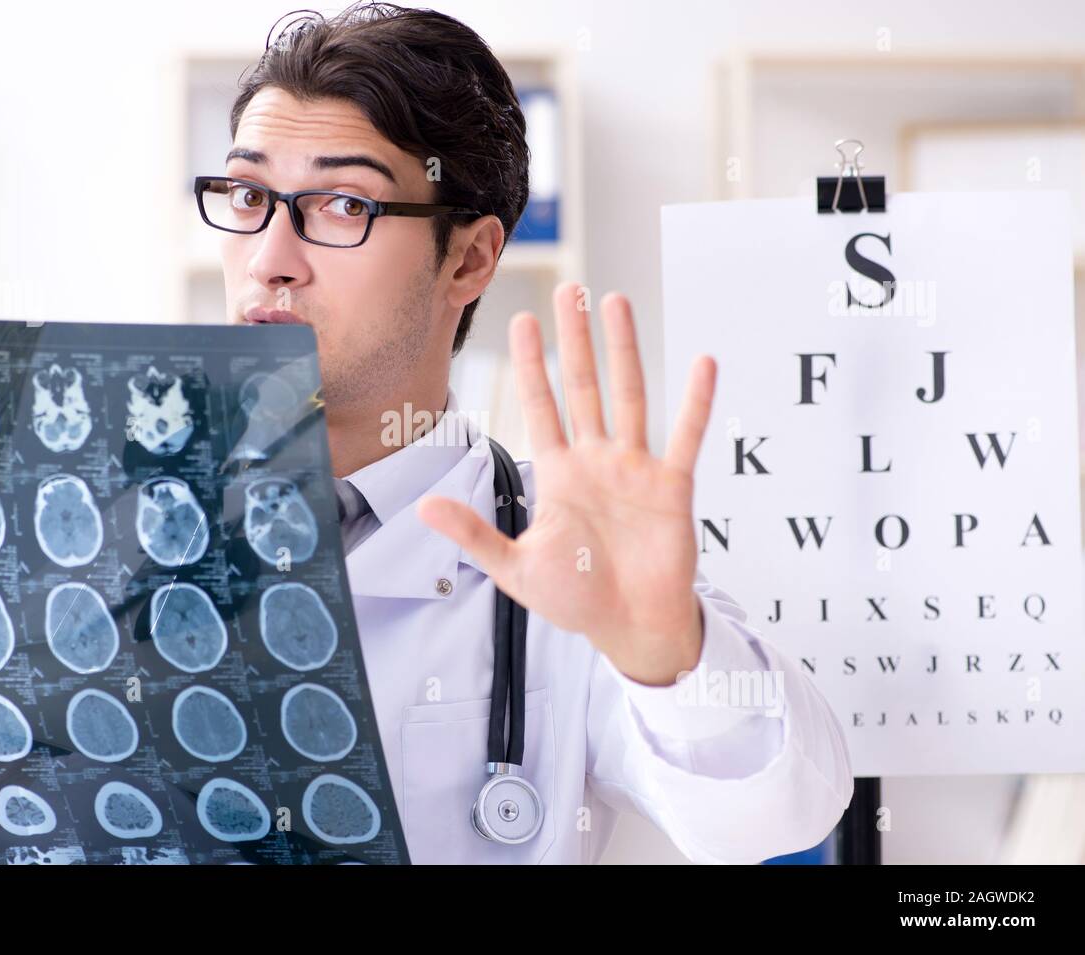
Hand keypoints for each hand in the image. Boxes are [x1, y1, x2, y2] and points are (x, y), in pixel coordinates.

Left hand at [417, 282, 715, 685]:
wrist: (630, 628)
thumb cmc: (577, 599)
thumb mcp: (514, 568)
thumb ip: (473, 533)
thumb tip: (424, 506)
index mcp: (559, 474)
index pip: (540, 406)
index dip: (529, 364)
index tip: (519, 321)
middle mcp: (596, 461)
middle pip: (583, 386)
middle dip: (574, 338)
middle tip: (569, 290)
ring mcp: (635, 469)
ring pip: (630, 395)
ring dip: (624, 350)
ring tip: (616, 303)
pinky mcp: (672, 486)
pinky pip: (685, 436)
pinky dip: (695, 401)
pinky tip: (700, 362)